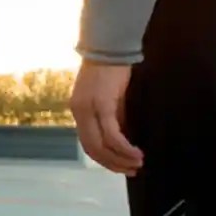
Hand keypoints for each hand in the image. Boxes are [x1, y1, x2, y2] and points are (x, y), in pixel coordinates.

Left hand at [71, 60, 143, 175]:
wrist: (110, 45)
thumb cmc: (111, 67)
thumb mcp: (110, 97)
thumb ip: (114, 117)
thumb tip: (123, 138)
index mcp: (78, 110)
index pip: (87, 144)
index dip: (104, 159)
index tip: (121, 167)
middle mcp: (79, 112)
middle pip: (92, 149)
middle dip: (113, 164)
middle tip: (131, 170)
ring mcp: (89, 110)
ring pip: (102, 146)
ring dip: (120, 159)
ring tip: (137, 163)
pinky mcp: (103, 105)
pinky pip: (113, 135)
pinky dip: (124, 148)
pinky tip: (136, 153)